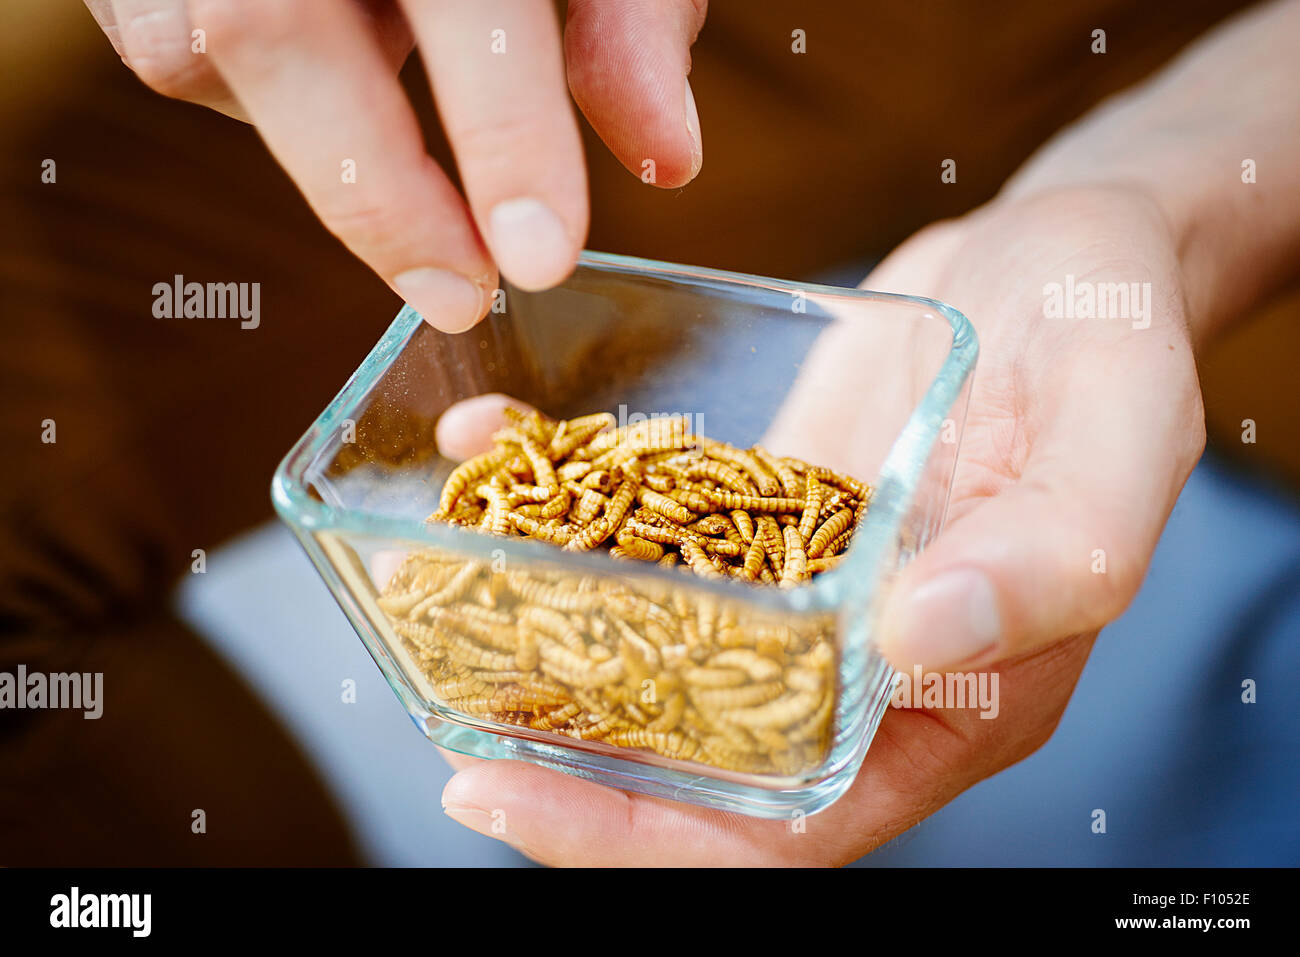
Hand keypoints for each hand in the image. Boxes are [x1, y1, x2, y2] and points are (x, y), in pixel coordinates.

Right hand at [86, 0, 706, 329]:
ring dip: (339, 160)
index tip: (540, 255)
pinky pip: (207, 65)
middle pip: (277, 33)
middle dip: (377, 195)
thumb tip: (668, 158)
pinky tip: (348, 75)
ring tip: (427, 194)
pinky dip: (294, 107)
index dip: (505, 131)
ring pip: (226, 61)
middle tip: (460, 298)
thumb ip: (630, 20)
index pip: (469, 0)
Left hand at [438, 184, 1205, 864]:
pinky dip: (574, 509)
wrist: (1061, 254)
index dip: (651, 836)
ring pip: (663, 655)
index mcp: (954, 697)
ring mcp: (803, 588)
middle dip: (572, 764)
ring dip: (551, 642)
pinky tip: (490, 448)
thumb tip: (920, 636)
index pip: (789, 822)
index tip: (512, 797)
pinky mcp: (761, 513)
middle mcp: (863, 664)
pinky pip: (657, 535)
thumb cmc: (1115, 340)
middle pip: (702, 761)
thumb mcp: (1118, 433)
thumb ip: (1049, 553)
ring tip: (438, 603)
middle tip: (450, 734)